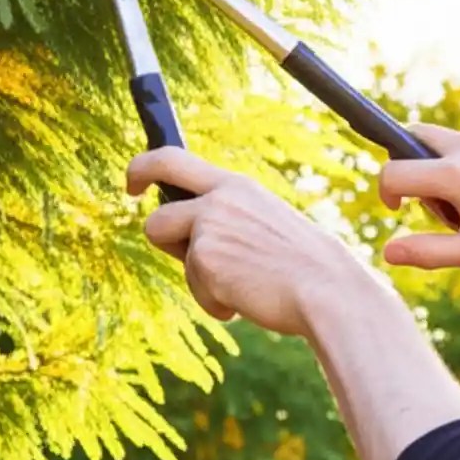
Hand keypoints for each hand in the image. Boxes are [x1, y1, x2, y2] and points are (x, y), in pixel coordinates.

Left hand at [127, 148, 379, 337]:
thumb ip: (229, 219)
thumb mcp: (266, 223)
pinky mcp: (203, 260)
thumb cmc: (305, 264)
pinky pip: (195, 288)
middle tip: (170, 246)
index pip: (172, 158)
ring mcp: (208, 228)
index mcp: (236, 186)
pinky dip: (216, 302)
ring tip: (241, 284)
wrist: (327, 288)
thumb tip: (190, 234)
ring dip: (197, 276)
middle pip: (156, 215)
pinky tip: (248, 298)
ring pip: (177, 259)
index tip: (133, 182)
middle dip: (160, 235)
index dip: (143, 167)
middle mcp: (217, 200)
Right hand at [377, 124, 459, 275]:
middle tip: (437, 208)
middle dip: (409, 169)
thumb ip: (428, 252)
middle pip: (411, 137)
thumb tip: (387, 252)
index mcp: (458, 176)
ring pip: (440, 142)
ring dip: (437, 170)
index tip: (397, 212)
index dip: (385, 194)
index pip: (394, 171)